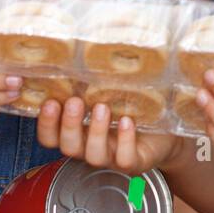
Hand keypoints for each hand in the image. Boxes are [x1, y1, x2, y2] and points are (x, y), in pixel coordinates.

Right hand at [36, 96, 193, 176]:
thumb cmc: (133, 109)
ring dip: (96, 132)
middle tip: (74, 102)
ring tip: (102, 107)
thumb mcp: (110, 94)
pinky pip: (125, 159)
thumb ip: (92, 83)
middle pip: (68, 147)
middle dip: (68, 125)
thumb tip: (80, 50)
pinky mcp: (135, 162)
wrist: (167, 132)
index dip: (46, 124)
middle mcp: (91, 147)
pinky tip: (127, 121)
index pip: (50, 137)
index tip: (49, 102)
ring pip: (94, 155)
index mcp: (80, 132)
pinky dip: (125, 141)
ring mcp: (112, 157)